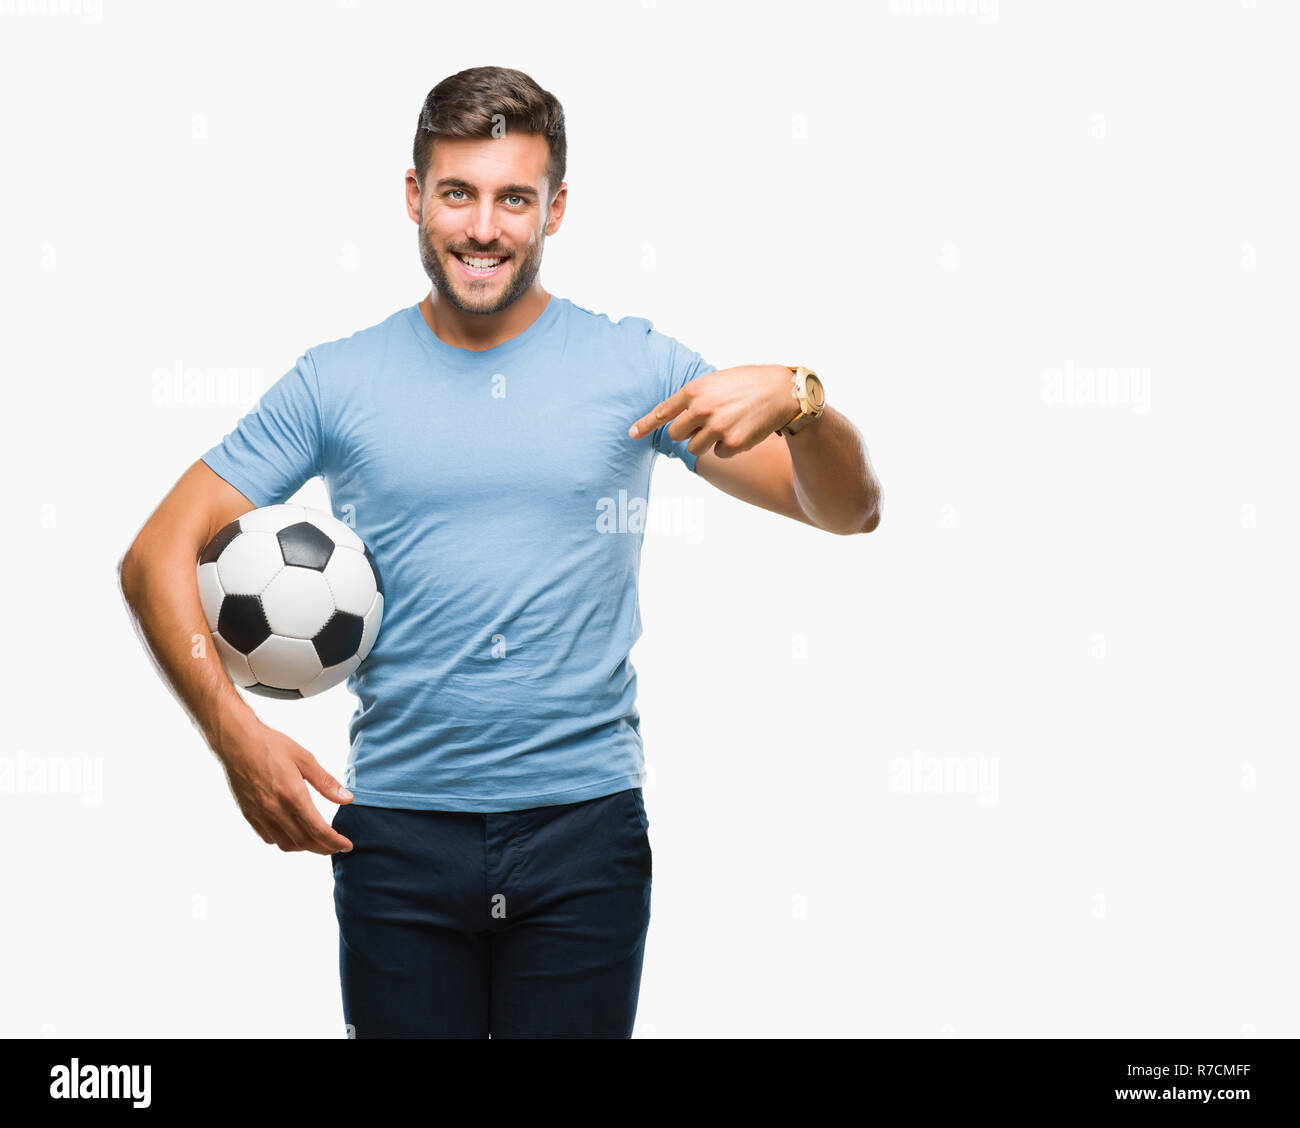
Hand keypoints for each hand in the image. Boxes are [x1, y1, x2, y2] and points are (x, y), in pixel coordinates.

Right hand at [213, 717, 353, 854]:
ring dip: (304, 847)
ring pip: (285, 844)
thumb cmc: (271, 745)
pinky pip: (269, 838)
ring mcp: (260, 814)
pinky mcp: (249, 814)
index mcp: (292, 795)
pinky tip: (292, 833)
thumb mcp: (305, 758)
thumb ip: (326, 782)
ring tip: (317, 841)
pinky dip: (284, 841)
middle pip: (303, 841)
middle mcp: (275, 809)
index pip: (318, 829)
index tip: (347, 845)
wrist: (236, 742)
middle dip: (323, 848)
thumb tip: (347, 799)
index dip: (335, 841)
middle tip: (335, 846)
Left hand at [628, 365, 798, 458]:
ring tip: (727, 425)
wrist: (782, 391)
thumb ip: (695, 397)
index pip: (662, 411)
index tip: (631, 434)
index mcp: (695, 390)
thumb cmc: (748, 383)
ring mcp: (716, 428)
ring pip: (694, 448)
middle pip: (676, 435)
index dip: (645, 425)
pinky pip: (718, 454)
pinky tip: (741, 431)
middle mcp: (702, 409)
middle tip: (707, 424)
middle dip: (687, 433)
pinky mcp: (732, 444)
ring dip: (707, 442)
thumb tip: (677, 419)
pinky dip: (727, 448)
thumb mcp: (716, 381)